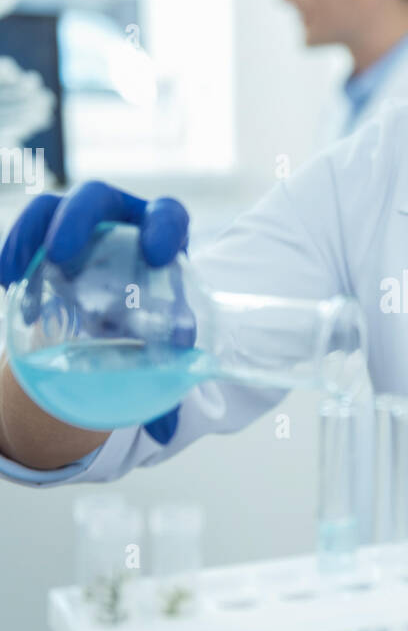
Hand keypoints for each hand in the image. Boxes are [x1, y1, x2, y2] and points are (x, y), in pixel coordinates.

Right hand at [0, 181, 188, 444]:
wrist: (122, 316)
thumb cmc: (152, 327)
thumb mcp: (163, 351)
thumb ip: (167, 380)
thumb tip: (165, 432)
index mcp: (164, 239)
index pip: (169, 216)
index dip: (165, 225)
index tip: (157, 253)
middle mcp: (121, 221)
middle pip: (98, 198)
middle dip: (77, 218)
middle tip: (60, 251)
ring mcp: (81, 224)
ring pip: (52, 207)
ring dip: (30, 233)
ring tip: (15, 273)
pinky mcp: (48, 235)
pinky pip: (26, 232)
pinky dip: (12, 253)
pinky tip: (5, 283)